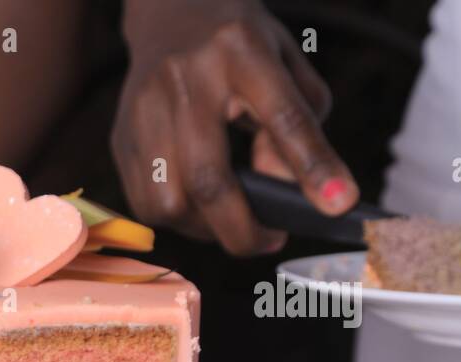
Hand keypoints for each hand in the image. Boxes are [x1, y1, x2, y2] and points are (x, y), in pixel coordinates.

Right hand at [113, 0, 358, 254]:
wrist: (170, 11)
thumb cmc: (238, 46)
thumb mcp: (286, 64)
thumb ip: (299, 125)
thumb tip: (284, 192)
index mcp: (241, 50)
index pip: (284, 117)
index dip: (312, 166)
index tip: (337, 206)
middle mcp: (185, 79)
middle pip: (209, 179)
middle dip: (242, 229)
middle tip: (269, 239)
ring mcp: (144, 111)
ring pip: (169, 202)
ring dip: (205, 228)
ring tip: (228, 219)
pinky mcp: (122, 137)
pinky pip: (145, 203)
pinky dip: (178, 219)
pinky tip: (197, 206)